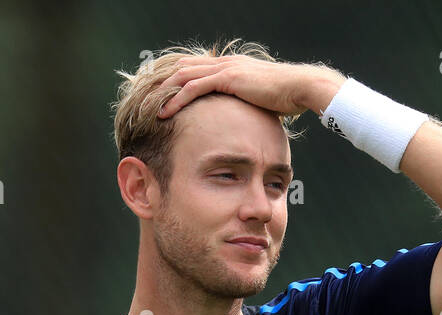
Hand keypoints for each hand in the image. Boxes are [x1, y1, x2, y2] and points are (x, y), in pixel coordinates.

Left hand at [157, 55, 341, 119]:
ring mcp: (224, 69)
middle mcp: (223, 63)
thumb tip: (244, 123)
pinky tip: (164, 113)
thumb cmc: (287, 99)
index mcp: (229, 67)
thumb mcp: (261, 102)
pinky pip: (193, 87)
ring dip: (161, 94)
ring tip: (144, 109)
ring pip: (181, 77)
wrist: (301, 88)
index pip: (192, 70)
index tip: (157, 98)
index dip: (172, 82)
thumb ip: (247, 107)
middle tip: (140, 102)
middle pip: (180, 70)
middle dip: (158, 85)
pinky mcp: (227, 78)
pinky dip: (176, 100)